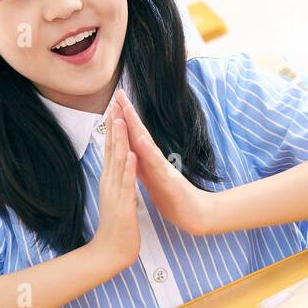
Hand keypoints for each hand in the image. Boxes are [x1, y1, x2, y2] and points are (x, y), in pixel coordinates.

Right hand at [88, 100, 139, 278]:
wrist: (111, 252)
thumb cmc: (117, 226)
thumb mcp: (117, 198)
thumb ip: (116, 182)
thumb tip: (117, 168)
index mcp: (110, 180)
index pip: (111, 149)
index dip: (114, 129)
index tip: (115, 108)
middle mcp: (109, 182)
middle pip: (111, 149)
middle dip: (114, 126)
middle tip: (114, 103)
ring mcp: (114, 192)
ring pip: (117, 162)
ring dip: (119, 141)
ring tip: (121, 120)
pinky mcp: (122, 204)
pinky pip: (126, 183)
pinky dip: (128, 168)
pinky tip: (130, 154)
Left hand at [115, 90, 217, 235]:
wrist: (194, 214)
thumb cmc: (174, 198)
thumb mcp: (152, 179)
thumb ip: (143, 166)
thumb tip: (131, 155)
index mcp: (148, 161)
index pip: (132, 138)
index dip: (121, 122)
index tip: (112, 104)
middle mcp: (155, 159)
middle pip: (139, 133)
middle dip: (127, 114)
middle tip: (118, 94)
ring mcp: (162, 166)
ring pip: (146, 142)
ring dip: (136, 125)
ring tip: (126, 108)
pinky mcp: (168, 177)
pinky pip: (156, 162)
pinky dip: (148, 150)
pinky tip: (140, 139)